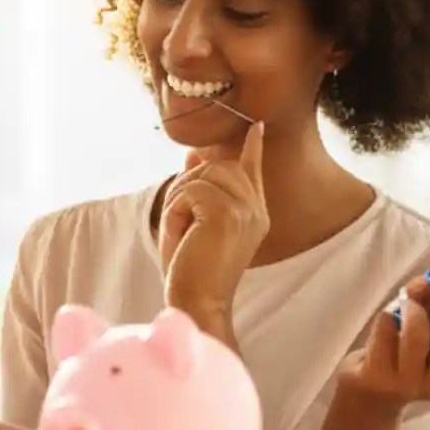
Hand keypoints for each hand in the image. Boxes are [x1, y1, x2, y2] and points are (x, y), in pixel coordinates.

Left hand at [159, 121, 268, 325]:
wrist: (197, 302)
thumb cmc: (192, 270)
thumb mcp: (192, 224)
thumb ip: (197, 189)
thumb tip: (195, 155)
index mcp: (254, 214)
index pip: (252, 170)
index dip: (251, 147)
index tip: (254, 127)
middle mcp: (255, 210)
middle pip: (218, 166)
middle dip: (189, 183)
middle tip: (180, 218)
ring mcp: (244, 210)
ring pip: (202, 174)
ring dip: (179, 198)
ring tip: (181, 229)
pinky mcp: (227, 214)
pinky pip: (189, 192)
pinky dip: (174, 212)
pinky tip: (180, 235)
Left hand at [337, 278, 429, 412]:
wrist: (371, 394)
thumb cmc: (406, 356)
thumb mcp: (429, 336)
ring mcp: (408, 382)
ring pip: (418, 337)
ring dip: (415, 309)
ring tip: (409, 299)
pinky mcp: (379, 377)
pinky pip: (385, 334)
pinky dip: (386, 317)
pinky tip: (387, 317)